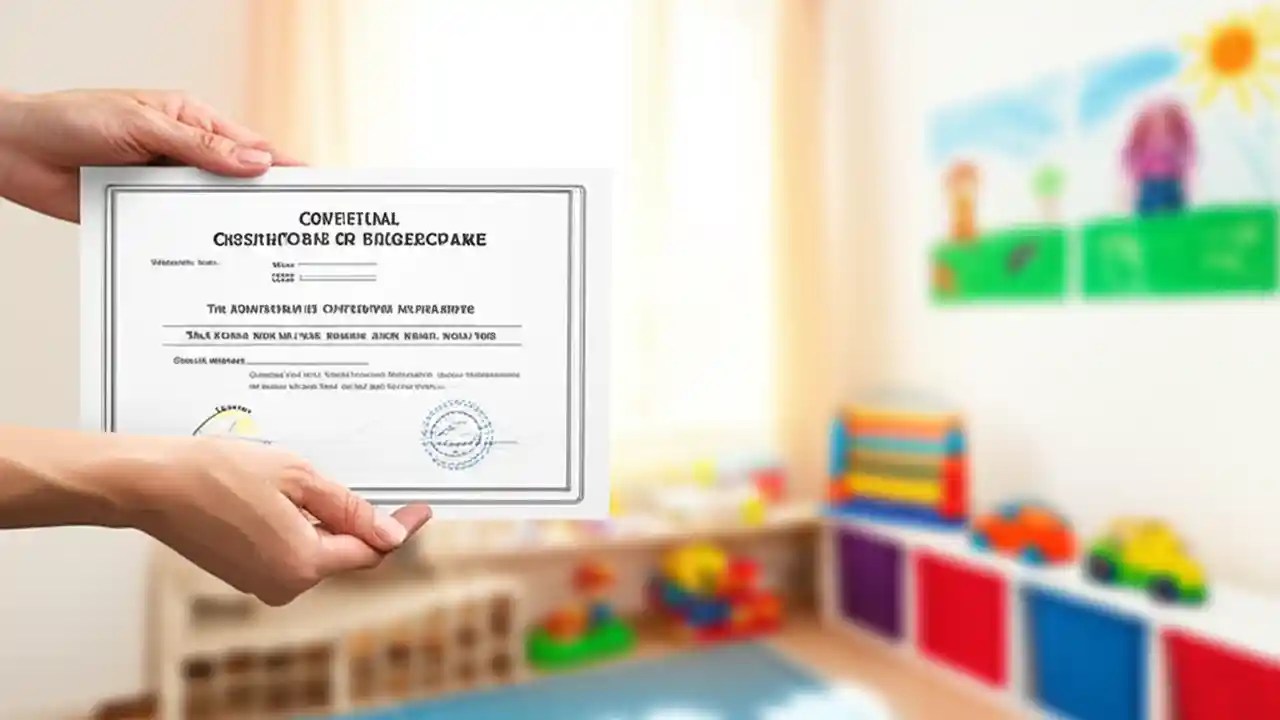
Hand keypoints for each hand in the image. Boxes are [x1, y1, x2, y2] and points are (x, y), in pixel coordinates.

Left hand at [0, 88, 299, 221]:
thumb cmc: (70, 119)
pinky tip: (213, 261)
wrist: (15, 151)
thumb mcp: (141, 124)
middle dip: (264, 203)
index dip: (284, 165)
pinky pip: (178, 232)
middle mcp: (182, 156)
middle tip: (295, 227)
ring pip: (209, 211)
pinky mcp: (143, 214)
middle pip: (236, 183)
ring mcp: (164, 187)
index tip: (314, 184)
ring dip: (228, 228)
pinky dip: (194, 246)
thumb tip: (255, 162)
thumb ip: (200, 147)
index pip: (250, 146)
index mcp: (191, 122)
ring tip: (262, 251)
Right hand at [132, 436, 430, 605]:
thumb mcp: (298, 478)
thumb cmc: (218, 473)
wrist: (153, 484)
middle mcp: (285, 584)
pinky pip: (288, 552)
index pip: (370, 550)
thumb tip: (389, 535)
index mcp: (303, 562)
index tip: (421, 511)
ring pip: (316, 552)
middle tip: (359, 482)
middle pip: (343, 553)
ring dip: (322, 521)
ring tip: (297, 482)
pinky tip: (279, 497)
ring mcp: (262, 583)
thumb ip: (349, 509)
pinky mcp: (244, 575)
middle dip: (355, 520)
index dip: (399, 528)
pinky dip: (296, 527)